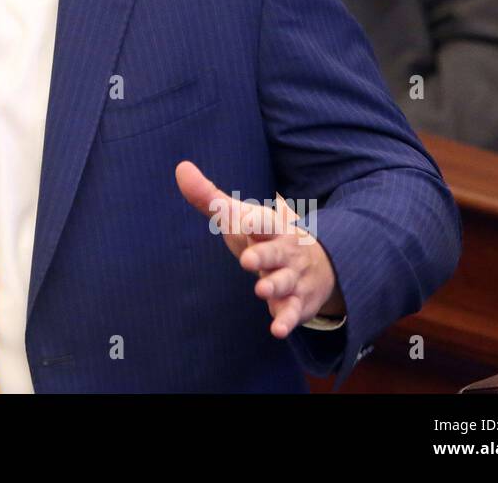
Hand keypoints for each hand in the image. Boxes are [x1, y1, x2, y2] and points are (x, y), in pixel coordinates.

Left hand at [176, 160, 343, 337]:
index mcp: (271, 228)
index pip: (265, 222)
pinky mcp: (297, 302)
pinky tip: (276, 330)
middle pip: (275, 253)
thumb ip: (210, 198)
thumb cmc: (265, 237)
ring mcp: (292, 277)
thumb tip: (181, 168)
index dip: (257, 222)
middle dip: (263, 255)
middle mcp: (284, 252)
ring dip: (274, 286)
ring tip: (260, 290)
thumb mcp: (240, 218)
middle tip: (247, 260)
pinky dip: (286, 320)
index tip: (245, 221)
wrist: (316, 262)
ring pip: (285, 282)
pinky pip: (293, 312)